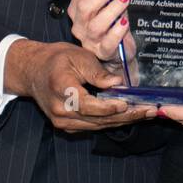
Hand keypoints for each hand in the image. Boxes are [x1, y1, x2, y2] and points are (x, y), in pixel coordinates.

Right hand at [3, 38, 157, 131]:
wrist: (32, 71)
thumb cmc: (57, 59)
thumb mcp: (78, 56)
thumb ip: (97, 72)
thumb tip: (117, 83)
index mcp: (61, 90)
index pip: (88, 105)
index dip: (109, 107)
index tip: (127, 104)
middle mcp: (60, 111)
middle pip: (97, 119)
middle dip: (126, 116)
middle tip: (150, 111)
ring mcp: (62, 121)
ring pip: (98, 125)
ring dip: (123, 121)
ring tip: (145, 113)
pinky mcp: (66, 125)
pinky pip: (93, 126)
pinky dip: (111, 121)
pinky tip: (129, 115)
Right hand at [67, 0, 135, 63]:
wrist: (119, 52)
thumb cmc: (112, 25)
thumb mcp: (107, 4)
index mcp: (76, 10)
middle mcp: (79, 25)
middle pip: (85, 6)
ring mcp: (90, 40)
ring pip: (96, 24)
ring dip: (112, 8)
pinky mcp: (103, 52)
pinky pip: (108, 41)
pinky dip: (117, 30)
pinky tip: (125, 21)